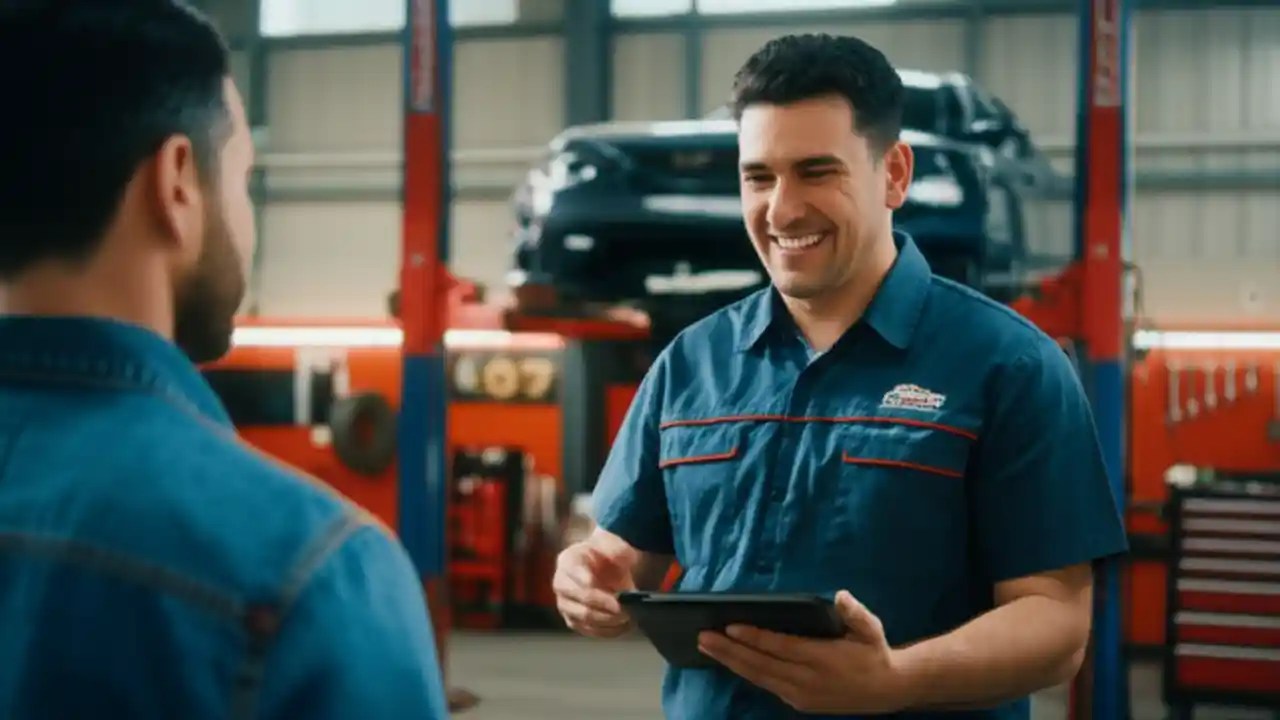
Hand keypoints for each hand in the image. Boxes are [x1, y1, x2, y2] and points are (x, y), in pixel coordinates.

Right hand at [552, 540, 635, 637]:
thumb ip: (619, 554)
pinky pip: (588, 630)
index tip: (612, 592)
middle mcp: (561, 583)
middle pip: (579, 599)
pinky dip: (607, 630)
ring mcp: (565, 603)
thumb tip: (622, 568)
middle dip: (604, 606)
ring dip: (607, 620)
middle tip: (624, 609)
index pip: (575, 572)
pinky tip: (622, 625)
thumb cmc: (608, 554)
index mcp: (569, 560)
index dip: (592, 582)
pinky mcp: (573, 619)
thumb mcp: (615, 546)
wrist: (606, 565)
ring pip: (583, 618)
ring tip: (626, 618)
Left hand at [697, 590, 909, 714]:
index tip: (731, 627)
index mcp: (822, 660)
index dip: (754, 638)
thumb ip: (855, 613)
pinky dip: (746, 672)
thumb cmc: (874, 653)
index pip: (780, 647)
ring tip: (707, 647)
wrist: (887, 691)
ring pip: (759, 678)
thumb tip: (841, 596)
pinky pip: (766, 685)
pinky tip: (730, 660)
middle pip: (761, 665)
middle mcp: (807, 680)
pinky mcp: (799, 703)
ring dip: (731, 662)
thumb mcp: (871, 630)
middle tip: (704, 637)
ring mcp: (801, 695)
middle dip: (730, 651)